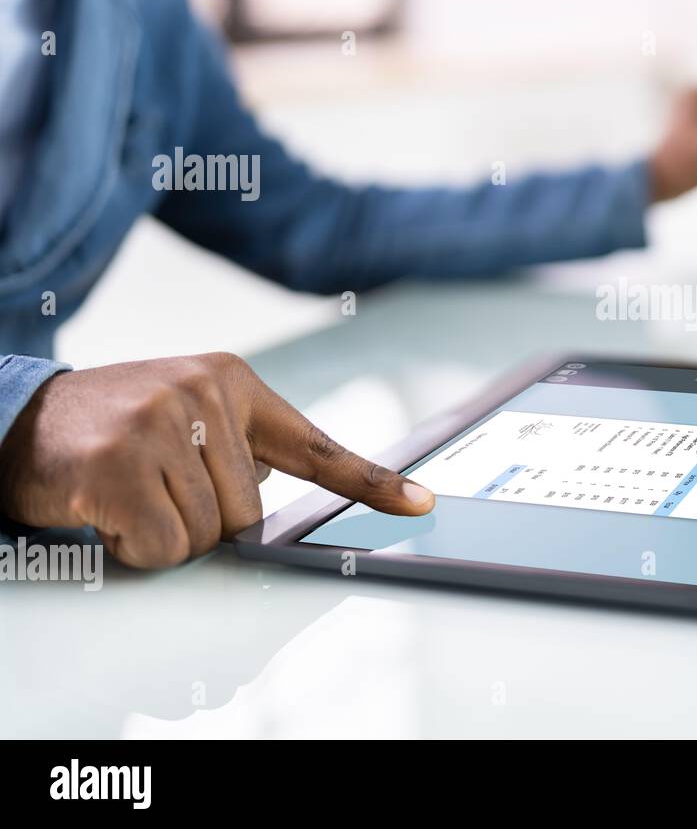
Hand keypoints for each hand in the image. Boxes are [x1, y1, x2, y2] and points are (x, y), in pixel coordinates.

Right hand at [0, 353, 434, 568]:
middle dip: (203, 523)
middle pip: (250, 514)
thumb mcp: (188, 417)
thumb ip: (241, 448)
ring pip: (208, 537)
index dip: (372, 482)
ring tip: (130, 492)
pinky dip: (136, 547)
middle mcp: (205, 393)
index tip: (422, 504)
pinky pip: (164, 547)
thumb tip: (279, 491)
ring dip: (165, 536)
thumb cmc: (116, 429)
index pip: (316, 445)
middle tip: (157, 489)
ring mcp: (162, 423)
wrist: (22, 422)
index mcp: (234, 382)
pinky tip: (109, 508)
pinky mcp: (122, 463)